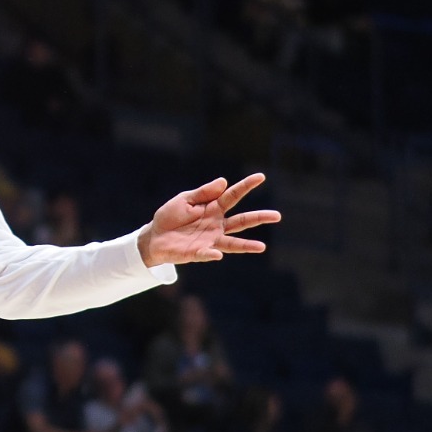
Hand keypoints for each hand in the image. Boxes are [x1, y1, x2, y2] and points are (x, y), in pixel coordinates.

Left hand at [139, 174, 280, 267]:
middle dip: (258, 218)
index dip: (246, 186)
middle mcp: (216, 225)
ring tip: (262, 247)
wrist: (154, 236)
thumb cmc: (171, 216)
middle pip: (241, 221)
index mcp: (213, 208)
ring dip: (246, 245)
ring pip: (232, 243)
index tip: (261, 177)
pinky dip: (212, 254)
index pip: (233, 196)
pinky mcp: (197, 252)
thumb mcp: (184, 199)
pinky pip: (206, 253)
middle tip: (277, 215)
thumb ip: (203, 193)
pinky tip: (218, 254)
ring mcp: (209, 240)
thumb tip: (224, 181)